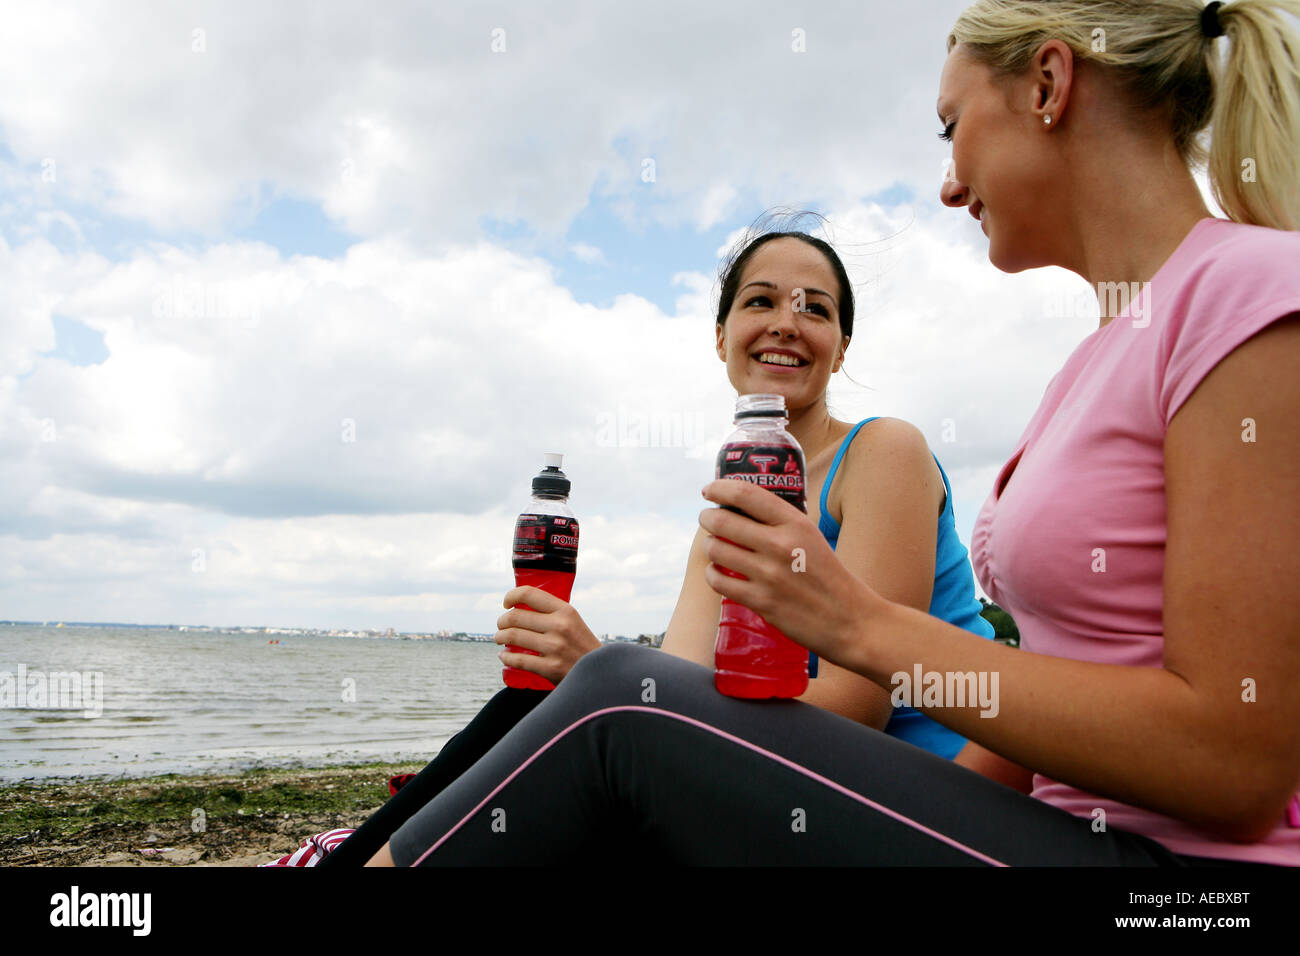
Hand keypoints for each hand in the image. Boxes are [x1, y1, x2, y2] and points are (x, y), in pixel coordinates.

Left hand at [494, 586, 601, 685]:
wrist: (603, 673)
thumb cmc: (583, 647)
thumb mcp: (574, 622)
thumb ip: (553, 614)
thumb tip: (523, 608)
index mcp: (565, 611)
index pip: (529, 594)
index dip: (512, 595)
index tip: (506, 603)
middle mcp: (559, 626)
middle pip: (515, 617)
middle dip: (502, 621)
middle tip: (501, 626)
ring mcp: (554, 647)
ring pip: (513, 637)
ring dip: (500, 637)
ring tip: (499, 639)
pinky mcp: (550, 668)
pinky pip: (518, 660)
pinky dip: (506, 658)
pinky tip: (504, 657)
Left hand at [699, 479, 889, 664]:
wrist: (851, 621)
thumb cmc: (830, 577)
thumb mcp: (812, 537)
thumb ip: (781, 524)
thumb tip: (742, 511)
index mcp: (796, 523)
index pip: (747, 495)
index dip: (720, 488)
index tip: (709, 490)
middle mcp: (780, 544)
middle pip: (723, 521)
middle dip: (707, 518)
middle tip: (707, 519)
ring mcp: (769, 574)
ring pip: (716, 549)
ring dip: (709, 545)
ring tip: (713, 546)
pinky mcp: (761, 601)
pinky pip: (719, 581)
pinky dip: (712, 573)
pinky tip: (717, 572)